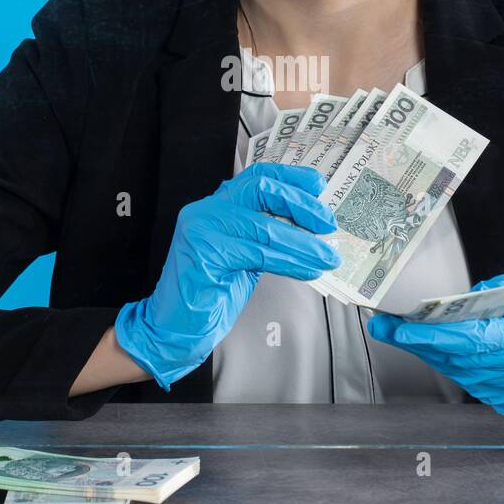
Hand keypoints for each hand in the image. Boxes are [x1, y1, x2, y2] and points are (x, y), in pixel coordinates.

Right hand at [114, 162, 340, 390]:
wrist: (176, 327)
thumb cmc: (212, 293)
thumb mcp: (245, 255)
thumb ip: (267, 234)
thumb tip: (310, 226)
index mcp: (216, 205)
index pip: (257, 176)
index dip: (290, 177)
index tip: (318, 185)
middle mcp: (206, 210)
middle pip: (262, 189)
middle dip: (301, 205)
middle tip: (327, 224)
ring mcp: (202, 229)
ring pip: (266, 227)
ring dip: (304, 244)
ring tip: (327, 257)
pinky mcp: (205, 253)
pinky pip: (259, 253)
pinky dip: (290, 262)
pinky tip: (308, 270)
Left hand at [366, 273, 503, 414]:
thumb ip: (482, 297)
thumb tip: (443, 307)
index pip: (468, 339)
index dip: (430, 335)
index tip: (398, 328)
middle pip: (458, 359)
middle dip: (419, 343)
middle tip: (388, 328)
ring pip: (460, 374)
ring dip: (433, 356)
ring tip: (409, 337)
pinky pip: (473, 385)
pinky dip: (456, 368)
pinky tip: (443, 353)